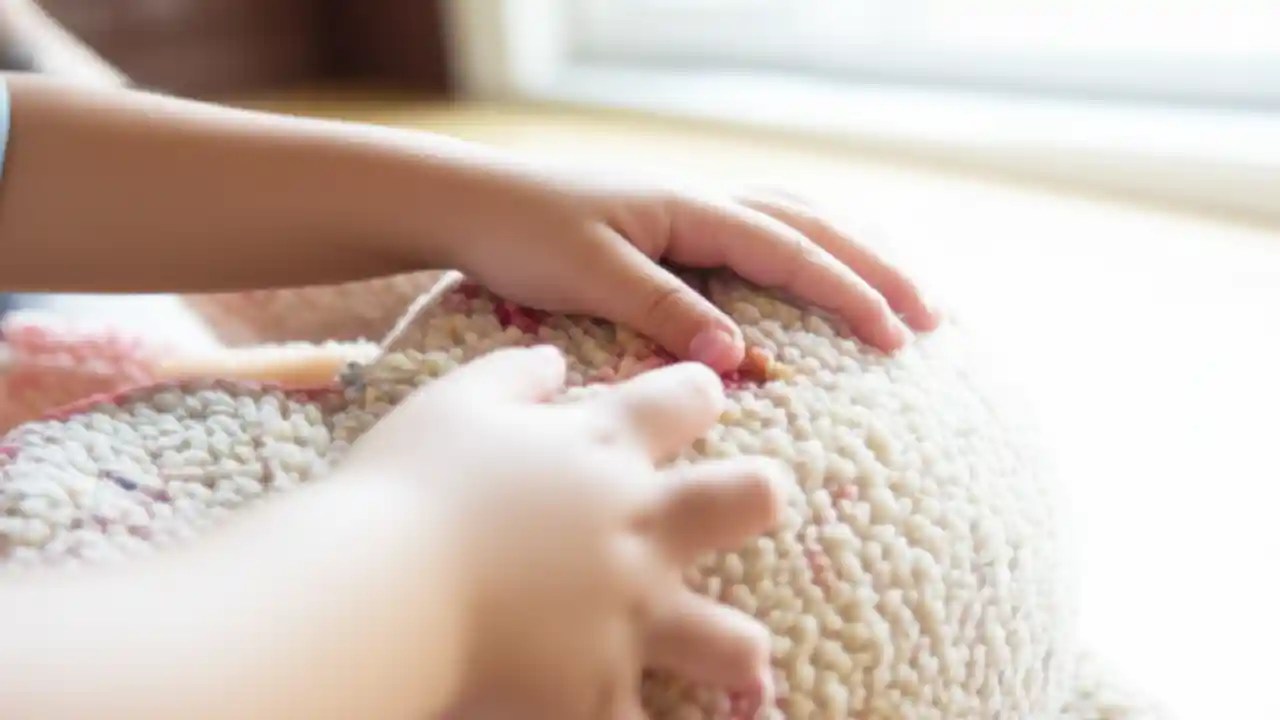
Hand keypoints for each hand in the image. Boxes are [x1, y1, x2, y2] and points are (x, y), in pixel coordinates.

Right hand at [340, 346, 787, 718]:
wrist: (380, 590)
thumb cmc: (409, 485)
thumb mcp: (455, 403)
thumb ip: (513, 375)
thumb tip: (553, 360)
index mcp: (605, 450)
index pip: (683, 401)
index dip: (699, 393)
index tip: (704, 396)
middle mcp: (638, 528)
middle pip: (748, 500)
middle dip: (761, 499)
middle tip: (758, 504)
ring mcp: (628, 615)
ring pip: (731, 642)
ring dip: (737, 650)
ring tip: (746, 663)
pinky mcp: (597, 690)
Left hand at [442, 163, 938, 372]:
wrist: (471, 201)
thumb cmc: (523, 233)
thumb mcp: (591, 274)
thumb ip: (664, 309)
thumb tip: (737, 356)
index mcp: (691, 209)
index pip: (791, 251)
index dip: (849, 294)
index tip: (898, 337)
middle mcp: (701, 203)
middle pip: (811, 227)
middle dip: (875, 270)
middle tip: (932, 316)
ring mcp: (689, 213)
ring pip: (791, 223)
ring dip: (847, 255)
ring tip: (895, 291)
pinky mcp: (671, 232)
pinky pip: (756, 236)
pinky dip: (801, 253)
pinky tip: (809, 274)